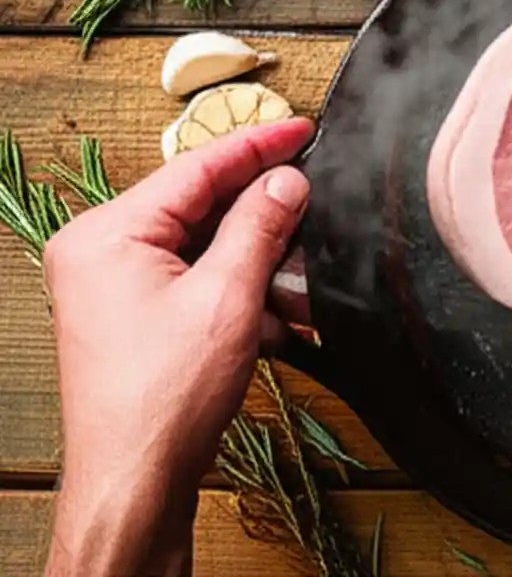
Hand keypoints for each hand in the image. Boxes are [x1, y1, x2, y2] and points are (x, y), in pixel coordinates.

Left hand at [43, 119, 313, 576]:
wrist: (136, 478)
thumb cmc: (164, 395)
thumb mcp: (227, 298)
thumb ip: (259, 229)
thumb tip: (286, 182)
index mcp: (108, 233)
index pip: (194, 169)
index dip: (256, 147)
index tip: (302, 129)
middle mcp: (101, 251)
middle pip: (198, 207)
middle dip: (262, 215)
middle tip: (314, 202)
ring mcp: (114, 286)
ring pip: (202, 247)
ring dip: (256, 263)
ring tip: (299, 280)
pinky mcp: (134, 317)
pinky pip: (195, 282)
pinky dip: (238, 292)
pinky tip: (275, 318)